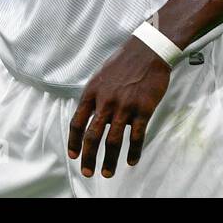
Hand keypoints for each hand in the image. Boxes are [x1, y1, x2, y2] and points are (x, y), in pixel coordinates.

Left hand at [68, 36, 170, 178]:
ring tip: (107, 173)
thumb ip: (95, 98)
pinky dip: (133, 151)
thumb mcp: (101, 77)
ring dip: (109, 160)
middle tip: (87, 172)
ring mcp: (124, 106)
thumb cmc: (124, 62)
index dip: (74, 142)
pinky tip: (131, 161)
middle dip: (88, 158)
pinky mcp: (143, 109)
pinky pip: (136, 136)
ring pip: (113, 141)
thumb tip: (90, 118)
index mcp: (92, 93)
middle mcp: (105, 101)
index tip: (74, 156)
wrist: (148, 50)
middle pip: (92, 136)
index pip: (77, 122)